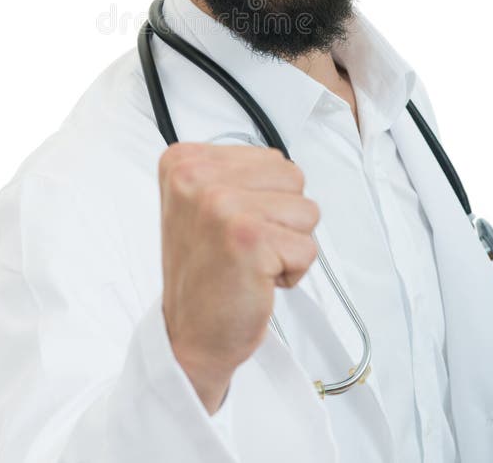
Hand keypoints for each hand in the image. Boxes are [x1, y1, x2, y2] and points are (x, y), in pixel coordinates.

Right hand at [159, 141, 319, 412]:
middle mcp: (197, 176)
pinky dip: (292, 271)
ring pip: (305, 210)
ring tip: (251, 261)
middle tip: (245, 245)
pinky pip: (308, 247)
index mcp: (184, 161)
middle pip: (292, 177)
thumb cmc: (205, 273)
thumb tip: (281, 164)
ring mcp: (221, 204)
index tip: (230, 225)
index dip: (264, 199)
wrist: (189, 334)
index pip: (269, 158)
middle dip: (281, 217)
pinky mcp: (248, 237)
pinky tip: (257, 279)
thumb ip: (235, 173)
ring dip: (288, 243)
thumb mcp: (201, 202)